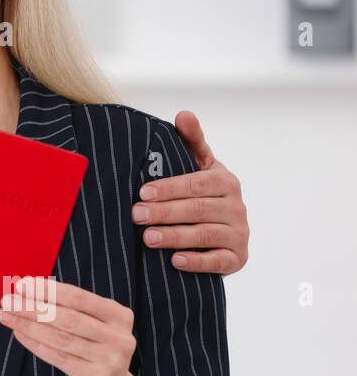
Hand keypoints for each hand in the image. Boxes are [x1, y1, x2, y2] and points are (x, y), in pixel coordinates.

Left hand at [0, 278, 134, 375]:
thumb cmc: (92, 349)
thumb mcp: (89, 324)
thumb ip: (65, 307)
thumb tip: (25, 291)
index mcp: (120, 317)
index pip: (79, 298)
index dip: (49, 290)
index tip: (22, 285)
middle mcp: (120, 339)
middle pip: (68, 319)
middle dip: (33, 308)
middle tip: (7, 301)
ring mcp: (109, 362)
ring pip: (60, 339)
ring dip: (28, 325)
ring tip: (6, 315)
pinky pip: (57, 358)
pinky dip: (34, 343)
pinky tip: (19, 333)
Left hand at [132, 110, 248, 274]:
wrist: (221, 232)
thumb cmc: (201, 192)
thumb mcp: (198, 166)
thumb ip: (192, 141)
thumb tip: (184, 113)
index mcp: (225, 181)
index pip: (197, 183)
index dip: (170, 187)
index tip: (143, 192)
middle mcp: (236, 207)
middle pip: (198, 209)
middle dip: (165, 212)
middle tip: (136, 215)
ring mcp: (239, 233)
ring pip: (205, 235)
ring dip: (176, 236)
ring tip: (148, 238)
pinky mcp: (237, 258)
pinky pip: (218, 262)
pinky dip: (197, 262)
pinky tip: (175, 261)